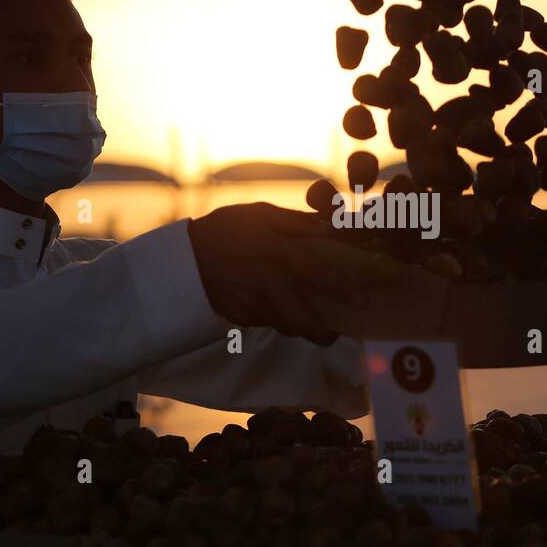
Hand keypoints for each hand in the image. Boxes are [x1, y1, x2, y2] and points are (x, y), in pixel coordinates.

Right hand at [187, 203, 399, 345]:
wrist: (182, 258)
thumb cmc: (226, 229)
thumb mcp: (262, 214)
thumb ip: (298, 224)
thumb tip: (333, 226)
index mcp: (279, 256)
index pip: (321, 276)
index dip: (345, 291)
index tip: (364, 301)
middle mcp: (269, 286)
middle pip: (305, 323)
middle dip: (325, 332)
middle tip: (335, 329)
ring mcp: (254, 306)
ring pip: (289, 329)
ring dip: (303, 327)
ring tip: (314, 322)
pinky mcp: (241, 318)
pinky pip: (268, 324)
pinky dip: (278, 321)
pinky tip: (280, 311)